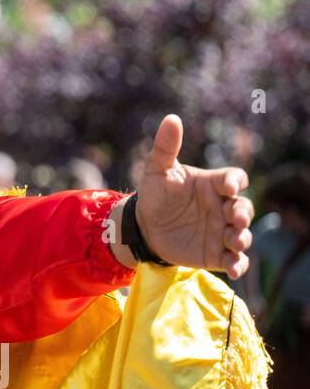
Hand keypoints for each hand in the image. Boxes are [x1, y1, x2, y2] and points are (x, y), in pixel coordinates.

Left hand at [127, 114, 253, 278]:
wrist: (143, 226)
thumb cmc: (155, 194)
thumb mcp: (156, 170)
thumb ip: (165, 147)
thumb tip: (171, 118)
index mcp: (213, 184)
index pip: (234, 179)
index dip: (235, 182)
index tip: (227, 186)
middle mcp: (222, 207)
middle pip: (244, 208)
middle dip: (243, 213)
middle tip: (233, 217)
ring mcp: (221, 231)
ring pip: (242, 235)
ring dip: (243, 238)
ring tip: (234, 241)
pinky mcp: (216, 254)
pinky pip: (234, 260)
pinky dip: (238, 265)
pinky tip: (234, 269)